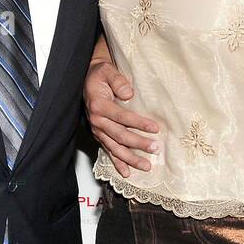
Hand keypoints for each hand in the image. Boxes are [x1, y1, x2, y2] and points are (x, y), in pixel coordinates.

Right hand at [85, 56, 159, 175]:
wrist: (88, 79)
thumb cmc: (99, 75)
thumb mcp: (107, 71)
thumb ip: (118, 81)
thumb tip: (129, 94)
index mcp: (99, 106)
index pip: (122, 117)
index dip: (138, 123)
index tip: (155, 128)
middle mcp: (97, 121)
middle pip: (120, 135)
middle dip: (139, 143)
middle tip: (156, 148)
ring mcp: (98, 130)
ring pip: (115, 148)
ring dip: (131, 158)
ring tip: (146, 166)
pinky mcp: (100, 135)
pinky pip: (109, 151)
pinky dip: (118, 163)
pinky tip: (127, 173)